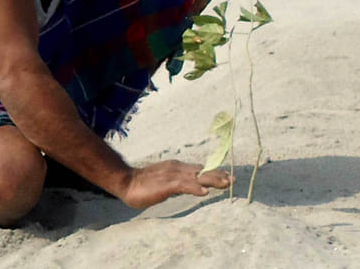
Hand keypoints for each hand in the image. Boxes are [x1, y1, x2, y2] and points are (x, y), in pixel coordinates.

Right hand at [118, 160, 233, 208]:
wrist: (127, 182)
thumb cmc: (143, 184)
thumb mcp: (165, 182)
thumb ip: (178, 184)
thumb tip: (191, 187)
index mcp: (178, 167)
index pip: (200, 168)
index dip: (214, 172)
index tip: (226, 176)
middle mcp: (178, 168)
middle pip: (203, 171)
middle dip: (219, 175)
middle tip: (233, 179)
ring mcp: (173, 175)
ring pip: (198, 176)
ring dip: (213, 180)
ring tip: (226, 184)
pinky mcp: (167, 183)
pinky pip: (185, 185)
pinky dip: (196, 187)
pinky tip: (205, 192)